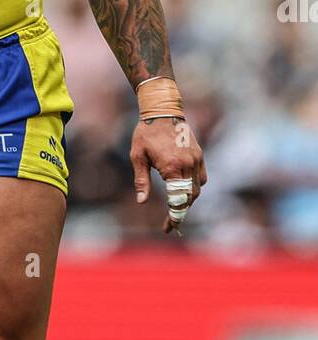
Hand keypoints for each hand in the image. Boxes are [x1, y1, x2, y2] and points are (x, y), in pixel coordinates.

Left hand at [130, 118, 206, 233]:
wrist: (163, 111)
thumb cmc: (145, 133)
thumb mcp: (137, 157)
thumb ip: (141, 181)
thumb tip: (141, 202)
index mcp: (172, 167)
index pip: (177, 200)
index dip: (174, 217)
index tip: (168, 228)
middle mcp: (188, 165)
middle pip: (189, 198)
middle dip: (180, 212)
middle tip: (170, 223)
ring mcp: (196, 160)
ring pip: (197, 189)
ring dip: (187, 201)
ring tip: (175, 208)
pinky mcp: (199, 155)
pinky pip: (202, 178)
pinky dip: (194, 187)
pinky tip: (183, 190)